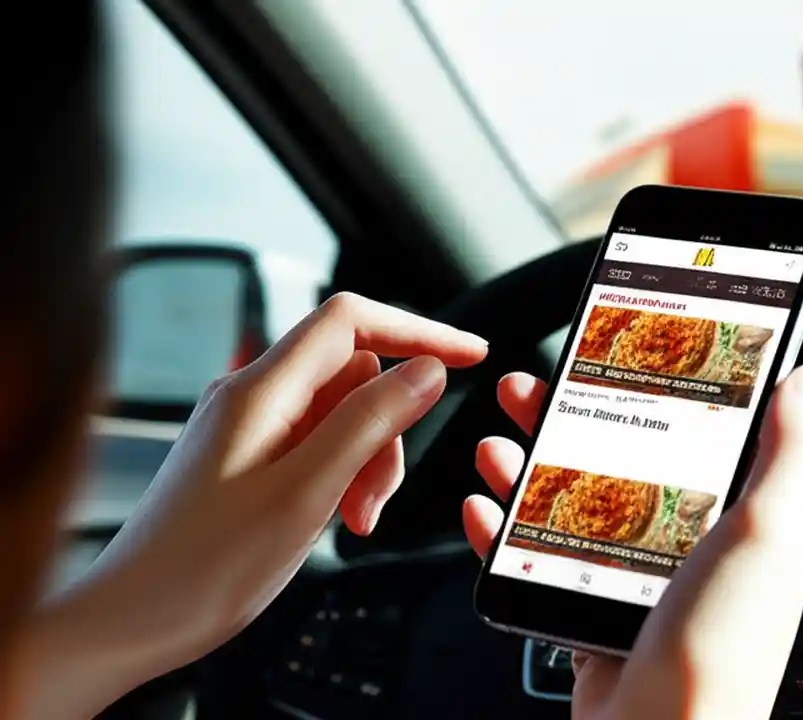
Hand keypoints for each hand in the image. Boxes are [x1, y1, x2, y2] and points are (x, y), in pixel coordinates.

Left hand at [22, 293, 486, 718]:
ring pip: (342, 413)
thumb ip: (369, 422)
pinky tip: (330, 517)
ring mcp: (248, 426)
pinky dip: (340, 475)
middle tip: (378, 494)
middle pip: (355, 374)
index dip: (417, 329)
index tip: (468, 354)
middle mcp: (252, 395)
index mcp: (261, 390)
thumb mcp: (307, 492)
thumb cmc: (203, 566)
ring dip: (366, 461)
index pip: (351, 320)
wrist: (134, 619)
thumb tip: (426, 370)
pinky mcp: (248, 456)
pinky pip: (317, 444)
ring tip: (351, 517)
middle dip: (387, 428)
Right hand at [463, 366, 802, 718]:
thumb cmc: (721, 648)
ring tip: (499, 440)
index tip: (618, 351)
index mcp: (736, 524)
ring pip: (570, 506)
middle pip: (617, 461)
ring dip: (527, 468)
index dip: (652, 389)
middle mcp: (683, 550)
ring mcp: (631, 582)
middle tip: (533, 387)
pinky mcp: (586, 615)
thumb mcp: (767, 534)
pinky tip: (484, 507)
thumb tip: (802, 380)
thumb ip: (788, 453)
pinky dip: (503, 534)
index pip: (692, 434)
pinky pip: (537, 562)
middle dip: (569, 419)